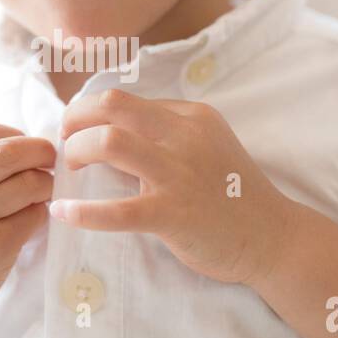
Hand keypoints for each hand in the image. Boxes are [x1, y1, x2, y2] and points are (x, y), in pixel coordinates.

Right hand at [0, 122, 55, 330]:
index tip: (27, 146)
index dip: (16, 134)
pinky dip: (40, 213)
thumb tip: (27, 141)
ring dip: (45, 184)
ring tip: (42, 191)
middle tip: (52, 160)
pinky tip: (32, 218)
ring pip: (27, 184)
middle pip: (8, 153)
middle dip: (41, 152)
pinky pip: (33, 217)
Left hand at [53, 89, 300, 286]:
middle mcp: (185, 136)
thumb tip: (109, 133)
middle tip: (63, 143)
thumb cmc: (233, 195)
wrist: (273, 238)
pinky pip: (119, 210)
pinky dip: (83, 211)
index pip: (125, 99)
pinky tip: (63, 214)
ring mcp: (180, 174)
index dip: (88, 112)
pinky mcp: (175, 214)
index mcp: (191, 116)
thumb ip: (167, 136)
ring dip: (77, 152)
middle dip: (74, 119)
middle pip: (112, 105)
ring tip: (68, 171)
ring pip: (110, 142)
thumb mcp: (206, 147)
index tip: (74, 131)